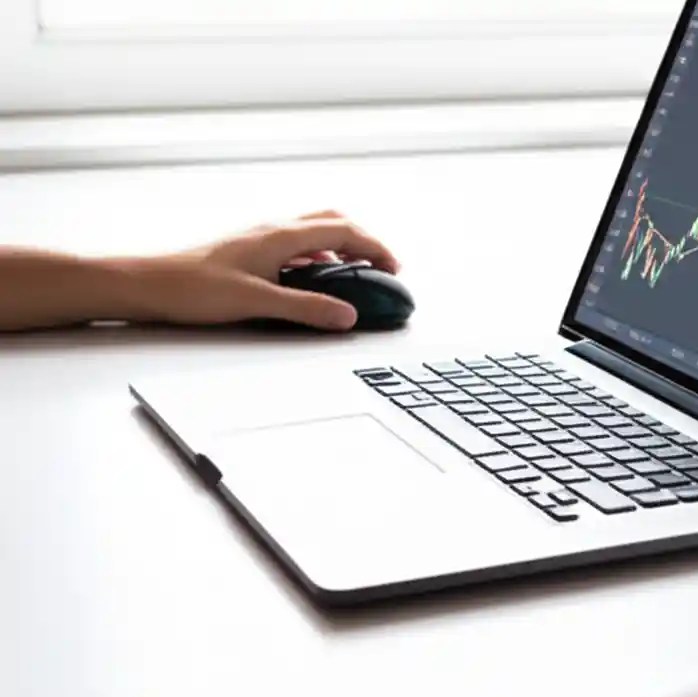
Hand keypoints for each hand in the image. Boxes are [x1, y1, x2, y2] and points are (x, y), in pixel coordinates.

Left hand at [125, 210, 399, 330]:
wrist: (145, 283)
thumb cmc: (192, 288)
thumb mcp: (257, 302)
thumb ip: (306, 308)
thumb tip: (348, 316)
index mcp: (281, 235)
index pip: (344, 231)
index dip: (376, 248)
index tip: (394, 270)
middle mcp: (274, 229)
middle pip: (334, 221)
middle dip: (364, 241)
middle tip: (381, 268)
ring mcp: (261, 237)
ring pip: (315, 230)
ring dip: (342, 247)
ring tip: (355, 274)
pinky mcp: (250, 249)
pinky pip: (297, 243)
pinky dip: (319, 256)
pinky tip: (314, 278)